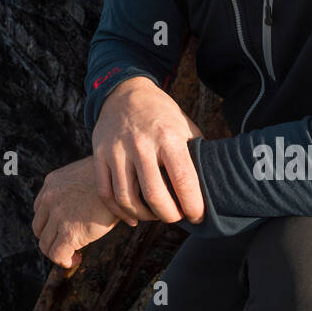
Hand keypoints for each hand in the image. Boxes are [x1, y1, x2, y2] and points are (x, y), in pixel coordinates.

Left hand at [32, 156, 120, 269]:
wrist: (124, 181)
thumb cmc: (114, 178)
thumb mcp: (85, 176)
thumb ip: (75, 189)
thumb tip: (80, 207)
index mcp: (52, 182)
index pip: (40, 209)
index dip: (50, 223)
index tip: (64, 229)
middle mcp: (49, 198)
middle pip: (39, 228)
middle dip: (52, 238)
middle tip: (68, 243)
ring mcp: (57, 216)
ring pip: (45, 245)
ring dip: (58, 252)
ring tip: (74, 254)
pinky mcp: (69, 232)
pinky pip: (57, 255)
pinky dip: (65, 262)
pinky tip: (78, 258)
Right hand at [91, 76, 205, 225]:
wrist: (125, 92)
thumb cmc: (161, 115)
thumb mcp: (184, 126)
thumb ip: (196, 153)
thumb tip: (212, 183)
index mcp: (168, 137)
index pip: (183, 180)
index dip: (193, 206)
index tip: (198, 216)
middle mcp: (141, 144)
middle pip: (154, 195)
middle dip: (169, 216)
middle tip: (177, 217)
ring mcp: (116, 150)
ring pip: (126, 198)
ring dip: (145, 216)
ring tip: (156, 215)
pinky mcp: (99, 155)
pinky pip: (106, 193)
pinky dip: (119, 211)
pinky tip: (133, 216)